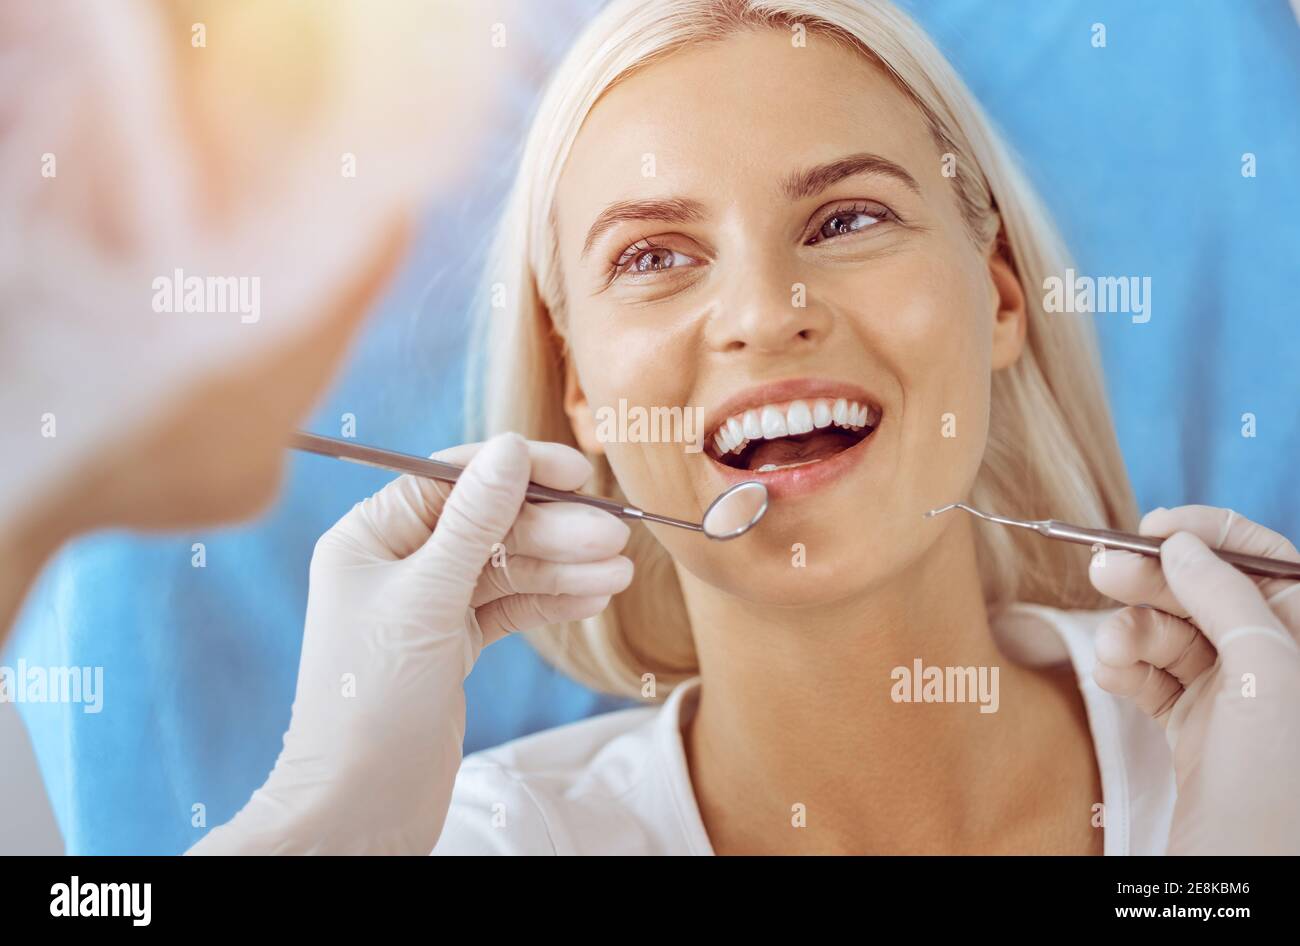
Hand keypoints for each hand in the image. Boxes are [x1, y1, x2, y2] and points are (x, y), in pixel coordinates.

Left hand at [189, 433, 632, 853]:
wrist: (358, 809)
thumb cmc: (371, 703)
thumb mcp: (427, 600)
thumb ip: (474, 522)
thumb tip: (510, 448)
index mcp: (369, 538)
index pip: (453, 482)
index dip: (518, 472)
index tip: (578, 472)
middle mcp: (396, 565)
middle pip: (489, 526)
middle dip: (552, 532)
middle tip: (613, 538)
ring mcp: (426, 606)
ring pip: (505, 570)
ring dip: (562, 569)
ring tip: (618, 575)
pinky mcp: (450, 645)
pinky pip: (508, 608)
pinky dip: (549, 603)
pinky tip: (592, 599)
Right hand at [1088, 505, 1299, 854]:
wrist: (1244, 879)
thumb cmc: (1278, 783)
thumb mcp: (1266, 671)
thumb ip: (1225, 597)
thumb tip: (1181, 543)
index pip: (1262, 559)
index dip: (1209, 533)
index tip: (1152, 527)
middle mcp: (1276, 663)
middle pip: (1206, 592)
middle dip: (1152, 580)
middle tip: (1099, 569)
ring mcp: (1236, 699)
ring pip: (1171, 635)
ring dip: (1130, 632)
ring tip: (1109, 650)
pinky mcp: (1196, 731)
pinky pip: (1152, 679)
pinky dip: (1124, 669)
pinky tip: (1109, 674)